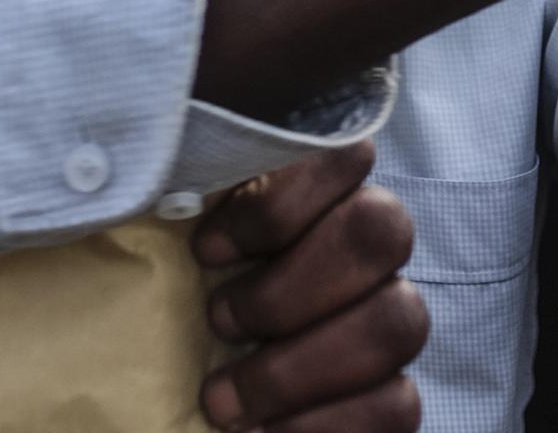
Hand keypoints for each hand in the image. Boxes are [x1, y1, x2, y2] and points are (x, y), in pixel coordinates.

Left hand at [194, 141, 426, 432]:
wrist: (207, 394)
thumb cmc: (182, 294)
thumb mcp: (182, 237)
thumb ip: (186, 195)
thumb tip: (157, 184)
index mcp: (322, 186)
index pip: (343, 153)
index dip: (278, 202)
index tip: (205, 250)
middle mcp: (372, 245)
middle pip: (382, 231)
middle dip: (289, 287)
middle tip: (218, 322)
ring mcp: (392, 317)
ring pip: (400, 319)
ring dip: (299, 366)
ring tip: (224, 400)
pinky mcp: (394, 395)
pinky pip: (398, 405)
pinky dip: (323, 425)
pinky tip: (264, 432)